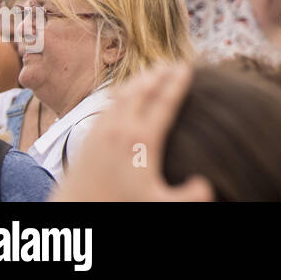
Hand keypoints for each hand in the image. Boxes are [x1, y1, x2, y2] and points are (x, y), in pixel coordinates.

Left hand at [52, 63, 213, 202]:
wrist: (74, 216)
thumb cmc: (119, 208)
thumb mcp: (159, 205)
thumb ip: (188, 197)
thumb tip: (206, 186)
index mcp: (142, 140)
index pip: (164, 102)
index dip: (177, 83)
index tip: (186, 67)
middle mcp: (121, 129)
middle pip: (142, 91)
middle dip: (158, 74)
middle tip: (172, 63)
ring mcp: (102, 132)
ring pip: (122, 95)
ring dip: (138, 80)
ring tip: (150, 72)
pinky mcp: (88, 138)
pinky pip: (106, 106)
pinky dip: (119, 94)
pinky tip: (122, 96)